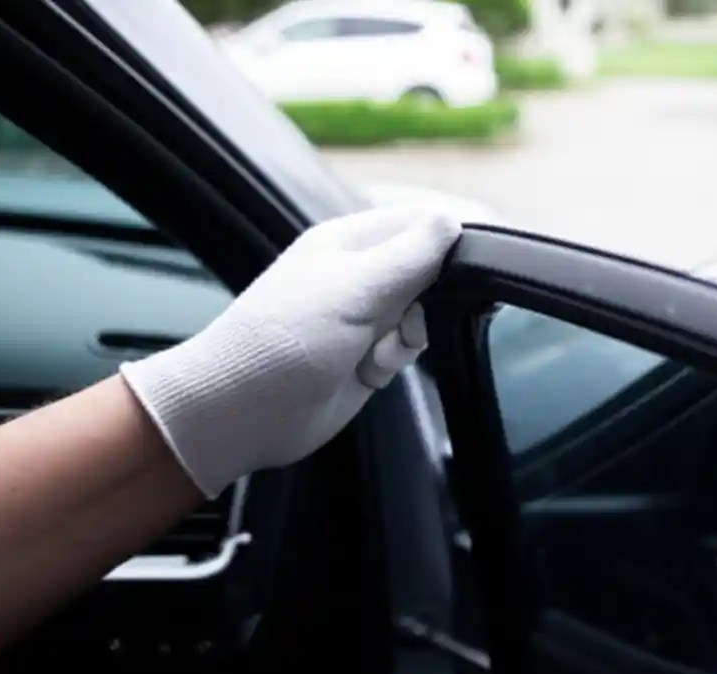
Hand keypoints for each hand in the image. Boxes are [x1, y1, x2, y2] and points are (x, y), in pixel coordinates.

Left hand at [121, 208, 461, 497]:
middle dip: (430, 296)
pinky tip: (369, 372)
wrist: (243, 412)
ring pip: (421, 314)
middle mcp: (358, 275)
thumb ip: (410, 256)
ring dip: (410, 335)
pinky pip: (406, 348)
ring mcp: (362, 318)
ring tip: (378, 352)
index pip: (417, 222)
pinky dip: (395, 361)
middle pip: (427, 270)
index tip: (473, 265)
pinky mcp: (366, 357)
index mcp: (348, 242)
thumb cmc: (290, 339)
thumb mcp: (356, 289)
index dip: (449, 239)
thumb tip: (453, 219)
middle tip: (410, 315)